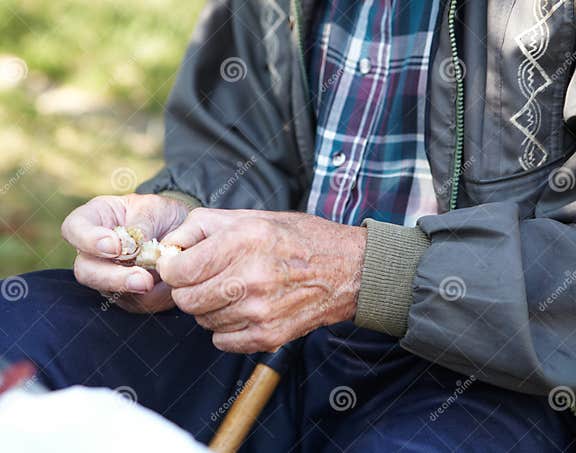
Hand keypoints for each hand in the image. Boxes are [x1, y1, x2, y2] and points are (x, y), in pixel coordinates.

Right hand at [61, 194, 189, 312]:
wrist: (185, 235)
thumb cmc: (162, 214)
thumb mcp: (154, 208)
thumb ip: (141, 223)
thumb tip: (133, 244)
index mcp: (94, 220)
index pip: (73, 229)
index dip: (88, 239)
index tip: (114, 245)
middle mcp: (94, 252)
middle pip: (85, 270)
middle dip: (110, 276)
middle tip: (138, 276)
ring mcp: (109, 277)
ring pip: (107, 291)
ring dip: (128, 289)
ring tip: (150, 283)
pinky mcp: (128, 296)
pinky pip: (135, 303)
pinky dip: (152, 296)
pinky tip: (167, 285)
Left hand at [157, 209, 366, 352]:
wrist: (346, 270)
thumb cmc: (297, 239)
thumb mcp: (250, 216)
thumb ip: (202, 226)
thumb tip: (168, 246)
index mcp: (243, 242)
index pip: (178, 271)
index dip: (171, 267)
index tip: (179, 265)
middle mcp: (250, 279)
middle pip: (186, 300)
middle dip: (188, 288)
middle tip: (204, 278)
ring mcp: (260, 312)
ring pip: (202, 321)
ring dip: (209, 307)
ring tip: (232, 290)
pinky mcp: (268, 336)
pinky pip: (221, 341)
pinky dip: (225, 327)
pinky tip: (243, 308)